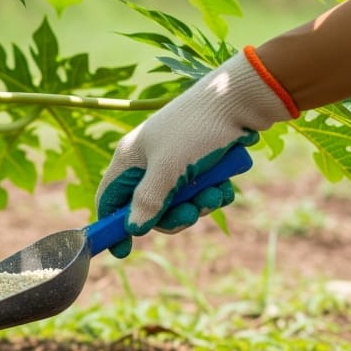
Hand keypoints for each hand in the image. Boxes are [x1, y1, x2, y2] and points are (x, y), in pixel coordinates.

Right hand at [96, 49, 294, 257]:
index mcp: (129, 158)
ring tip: (216, 192)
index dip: (112, 226)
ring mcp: (174, 160)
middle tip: (192, 213)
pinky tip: (226, 187)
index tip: (123, 251)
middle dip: (172, 215)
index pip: (109, 199)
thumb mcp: (169, 169)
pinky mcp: (198, 160)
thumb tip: (133, 228)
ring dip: (198, 204)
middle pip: (148, 207)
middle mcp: (148, 160)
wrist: (241, 98)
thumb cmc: (198, 129)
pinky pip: (199, 191)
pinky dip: (212, 193)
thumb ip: (148, 201)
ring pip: (177, 202)